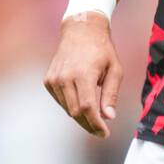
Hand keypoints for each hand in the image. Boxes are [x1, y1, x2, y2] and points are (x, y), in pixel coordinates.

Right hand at [43, 12, 122, 137]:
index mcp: (83, 75)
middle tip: (101, 131)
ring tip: (94, 116)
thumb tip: (108, 117)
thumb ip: (111, 94)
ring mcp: (54, 79)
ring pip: (67, 109)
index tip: (104, 134)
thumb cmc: (102, 50)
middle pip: (76, 112)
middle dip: (89, 125)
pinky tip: (81, 101)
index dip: (96, 124)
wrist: (80, 30)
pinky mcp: (48, 81)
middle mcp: (65, 78)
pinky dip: (71, 106)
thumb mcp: (115, 70)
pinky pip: (61, 101)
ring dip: (81, 116)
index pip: (88, 108)